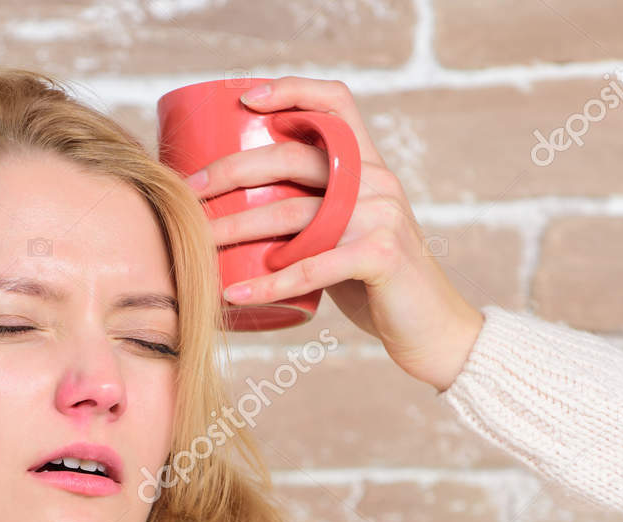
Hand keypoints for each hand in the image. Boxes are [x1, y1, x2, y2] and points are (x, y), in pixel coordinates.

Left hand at [183, 76, 485, 390]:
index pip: (335, 103)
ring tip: (199, 246)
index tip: (246, 100)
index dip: (291, 91)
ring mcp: (381, 216)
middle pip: (290, 157)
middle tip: (190, 191)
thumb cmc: (375, 283)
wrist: (432, 328)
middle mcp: (375, 181)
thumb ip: (314, 213)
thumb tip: (237, 207)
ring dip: (235, 230)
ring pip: (291, 215)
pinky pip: (311, 267)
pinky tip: (235, 293)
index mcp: (367, 166)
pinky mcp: (381, 256)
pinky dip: (268, 284)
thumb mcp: (348, 234)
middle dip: (230, 172)